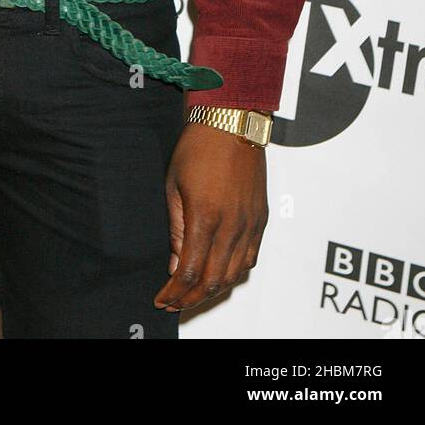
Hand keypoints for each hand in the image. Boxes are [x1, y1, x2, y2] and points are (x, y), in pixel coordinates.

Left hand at [154, 120, 268, 312]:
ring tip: (194, 294)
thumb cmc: (199, 147)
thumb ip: (176, 228)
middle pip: (214, 280)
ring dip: (213, 290)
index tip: (163, 298)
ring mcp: (250, 223)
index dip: (175, 292)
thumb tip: (175, 263)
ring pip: (235, 274)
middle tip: (175, 302)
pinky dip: (234, 273)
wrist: (231, 122)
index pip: (190, 271)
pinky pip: (251, 258)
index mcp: (205, 216)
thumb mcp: (174, 186)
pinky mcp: (262, 218)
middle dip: (192, 298)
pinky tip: (220, 274)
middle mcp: (232, 225)